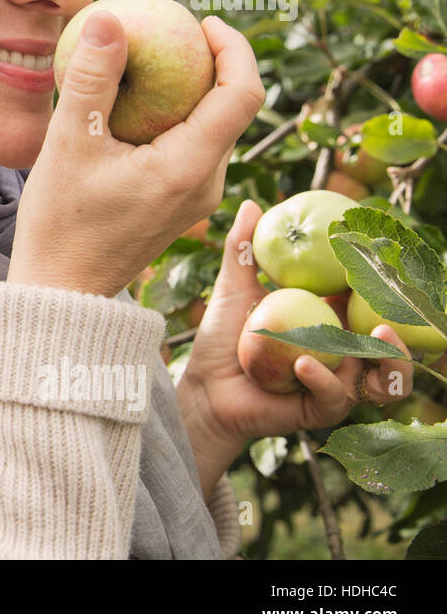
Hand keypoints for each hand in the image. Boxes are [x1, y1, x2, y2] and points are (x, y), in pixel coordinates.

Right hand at [8, 12, 265, 297]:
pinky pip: (193, 148)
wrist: (62, 291)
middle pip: (233, 108)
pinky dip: (176, 119)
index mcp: (189, 167)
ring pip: (213, 128)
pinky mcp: (179, 205)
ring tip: (150, 67)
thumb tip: (110, 19)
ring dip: (192, 92)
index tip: (201, 21)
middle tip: (170, 34)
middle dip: (211, 63)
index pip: (243, 93)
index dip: (234, 47)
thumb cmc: (61, 224)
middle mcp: (206, 183)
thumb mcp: (67, 144)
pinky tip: (135, 110)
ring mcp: (196, 198)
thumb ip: (91, 79)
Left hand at [176, 198, 414, 498]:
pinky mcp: (320, 409)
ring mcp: (338, 381)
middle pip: (393, 339)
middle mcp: (345, 351)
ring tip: (381, 335)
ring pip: (384, 376)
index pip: (371, 299)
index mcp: (332, 319)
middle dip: (410, 321)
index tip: (392, 256)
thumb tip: (250, 204)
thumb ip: (244, 250)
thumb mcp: (234, 290)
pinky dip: (322, 379)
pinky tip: (302, 364)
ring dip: (392, 358)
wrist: (203, 387)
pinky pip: (334, 396)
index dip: (389, 282)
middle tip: (404, 298)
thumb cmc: (222, 338)